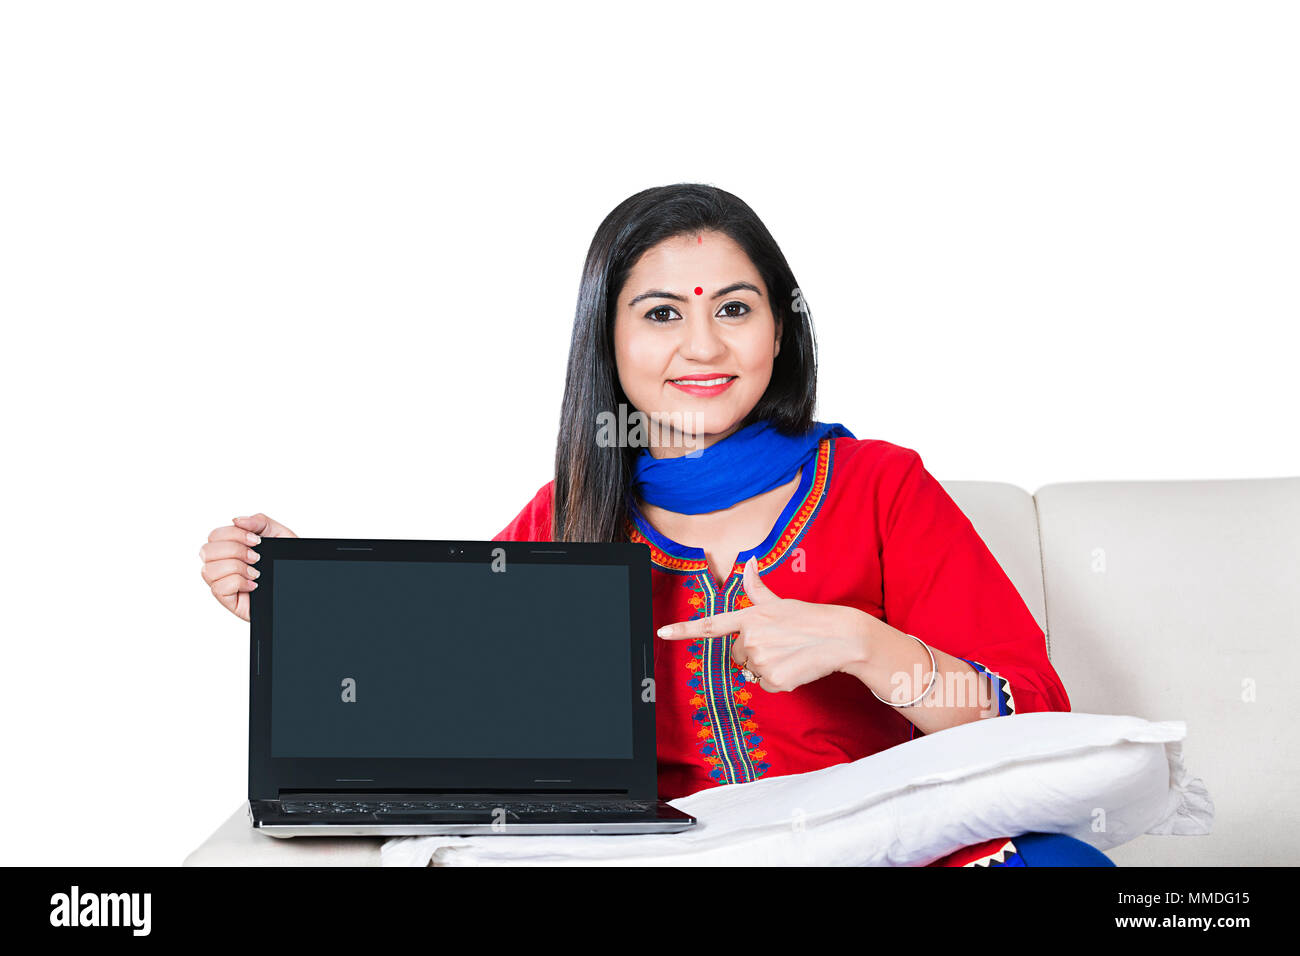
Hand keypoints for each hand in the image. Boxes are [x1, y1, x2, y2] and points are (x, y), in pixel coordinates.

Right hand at [198, 513, 296, 621]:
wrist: (304, 586)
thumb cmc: (289, 562)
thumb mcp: (279, 535)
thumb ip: (260, 522)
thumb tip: (236, 520)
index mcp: (232, 547)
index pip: (215, 536)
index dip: (234, 534)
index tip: (257, 541)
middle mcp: (224, 564)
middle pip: (205, 551)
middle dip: (234, 550)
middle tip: (256, 557)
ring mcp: (224, 582)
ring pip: (208, 570)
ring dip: (236, 568)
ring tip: (256, 573)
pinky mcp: (228, 600)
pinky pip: (218, 588)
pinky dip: (238, 583)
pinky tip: (254, 586)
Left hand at [656, 555, 871, 692]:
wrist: (839, 637)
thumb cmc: (810, 617)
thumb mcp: (780, 601)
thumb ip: (757, 587)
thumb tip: (750, 562)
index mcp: (749, 617)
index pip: (710, 625)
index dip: (684, 630)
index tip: (662, 632)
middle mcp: (750, 639)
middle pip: (737, 655)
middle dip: (754, 653)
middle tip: (779, 644)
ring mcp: (760, 660)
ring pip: (752, 672)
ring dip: (768, 667)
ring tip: (790, 654)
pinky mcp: (773, 680)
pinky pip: (766, 685)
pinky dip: (780, 681)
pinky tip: (795, 667)